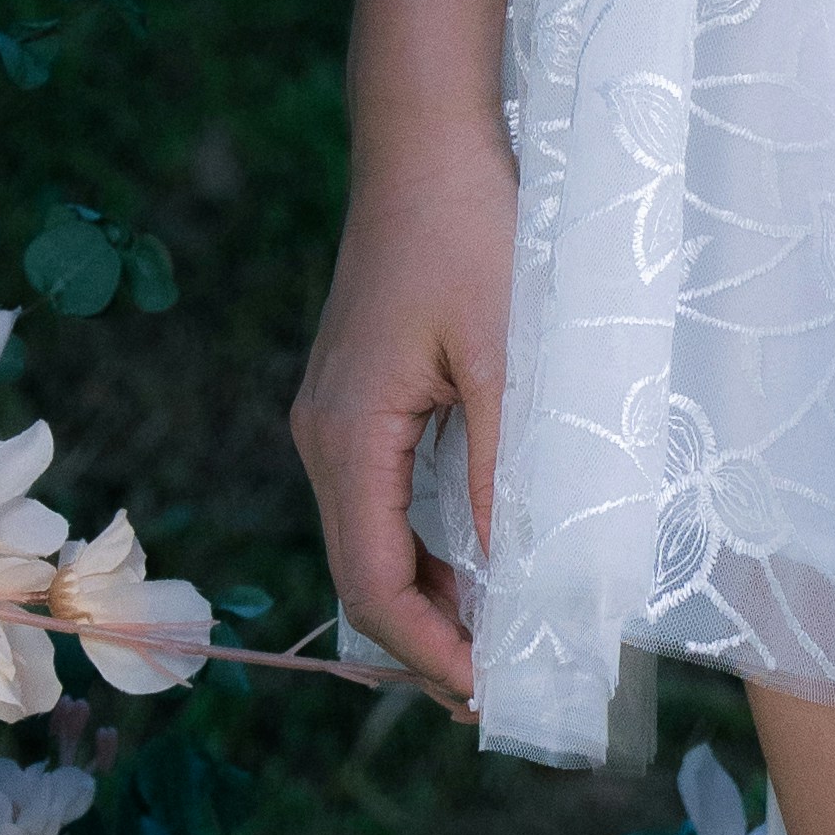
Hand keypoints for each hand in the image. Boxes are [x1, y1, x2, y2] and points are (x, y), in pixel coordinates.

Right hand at [289, 119, 515, 707]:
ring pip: (370, 542)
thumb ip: (502, 469)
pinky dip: (424, 550)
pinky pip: (381, 500)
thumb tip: (510, 577)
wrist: (425, 140)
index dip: (430, 654)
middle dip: (427, 646)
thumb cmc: (470, 231)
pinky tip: (479, 570)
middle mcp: (324, 437)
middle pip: (362, 577)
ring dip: (428, 602)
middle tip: (502, 694)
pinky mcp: (356, 400)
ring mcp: (333, 419)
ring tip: (499, 649)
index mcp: (348, 436)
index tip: (493, 694)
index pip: (373, 585)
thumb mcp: (505, 355)